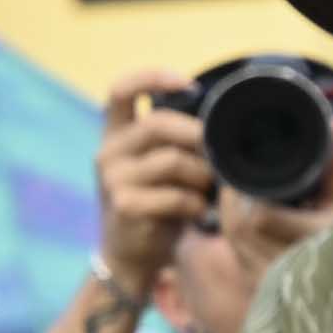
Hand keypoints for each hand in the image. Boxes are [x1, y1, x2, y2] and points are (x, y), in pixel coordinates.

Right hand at [89, 88, 215, 304]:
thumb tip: (225, 123)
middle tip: (218, 155)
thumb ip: (178, 142)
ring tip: (206, 190)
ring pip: (173, 160)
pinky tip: (196, 212)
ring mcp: (112, 178)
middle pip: (158, 124)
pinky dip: (196, 204)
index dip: (151, 78)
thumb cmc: (158, 204)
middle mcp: (108, 151)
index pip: (121, 91)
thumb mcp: (162, 166)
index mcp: (116, 134)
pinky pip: (176, 195)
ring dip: (202, 176)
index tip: (187, 83)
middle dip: (198, 136)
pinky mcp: (124, 205)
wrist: (131, 254)